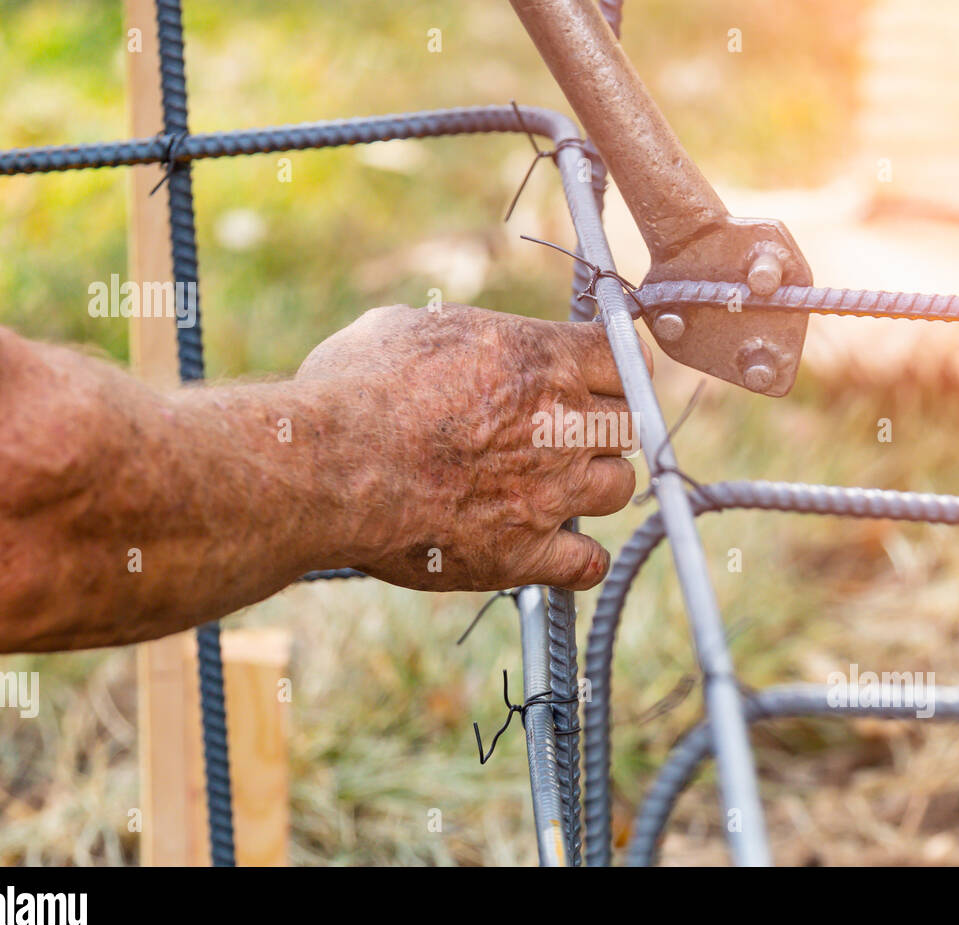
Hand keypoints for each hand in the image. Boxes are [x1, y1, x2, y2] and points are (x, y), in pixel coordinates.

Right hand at [297, 303, 649, 590]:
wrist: (330, 467)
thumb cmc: (357, 387)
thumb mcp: (411, 327)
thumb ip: (465, 336)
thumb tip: (464, 340)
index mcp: (544, 360)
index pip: (625, 357)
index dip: (613, 368)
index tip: (597, 378)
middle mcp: (564, 425)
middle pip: (628, 424)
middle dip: (601, 425)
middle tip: (563, 432)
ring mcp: (551, 493)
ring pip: (617, 488)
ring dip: (593, 484)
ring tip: (552, 485)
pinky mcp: (525, 553)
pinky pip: (587, 563)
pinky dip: (579, 558)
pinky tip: (556, 549)